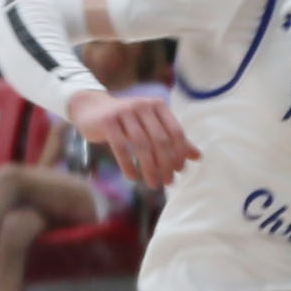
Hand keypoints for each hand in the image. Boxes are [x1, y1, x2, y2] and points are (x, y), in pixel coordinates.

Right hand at [68, 89, 199, 190]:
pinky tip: (132, 177)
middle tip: (167, 182)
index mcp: (158, 106)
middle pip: (160, 140)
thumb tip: (198, 157)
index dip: (179, 153)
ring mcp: (124, 112)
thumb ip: (173, 140)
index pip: (175, 131)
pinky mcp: (108, 122)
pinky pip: (121, 147)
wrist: (92, 109)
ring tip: (153, 184)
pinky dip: (128, 164)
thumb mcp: (151, 127)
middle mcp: (143, 106)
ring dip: (149, 168)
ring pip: (142, 145)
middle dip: (166, 164)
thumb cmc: (127, 121)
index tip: (179, 171)